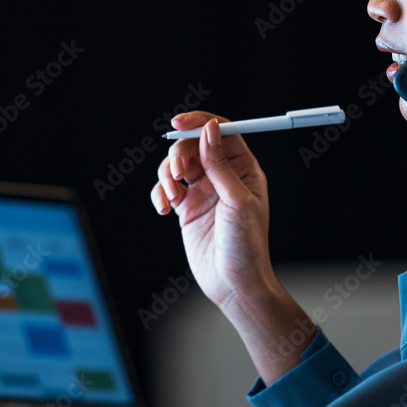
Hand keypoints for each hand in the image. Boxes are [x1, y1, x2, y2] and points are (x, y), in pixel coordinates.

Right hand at [151, 113, 273, 311]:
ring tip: (172, 197)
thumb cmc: (246, 245)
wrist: (233, 284)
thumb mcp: (236, 200)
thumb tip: (210, 128)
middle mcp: (222, 176)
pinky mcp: (186, 208)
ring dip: (167, 176)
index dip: (199, 122)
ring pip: (176, 166)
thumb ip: (220, 164)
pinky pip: (166, 189)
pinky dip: (160, 194)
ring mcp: (203, 192)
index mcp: (243, 169)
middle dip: (179, 154)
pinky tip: (165, 209)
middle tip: (177, 173)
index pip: (221, 132)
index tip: (178, 122)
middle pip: (193, 145)